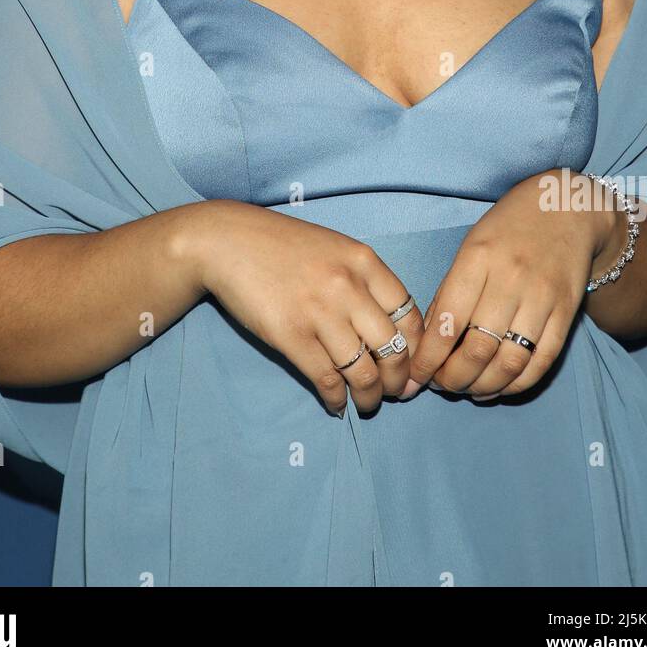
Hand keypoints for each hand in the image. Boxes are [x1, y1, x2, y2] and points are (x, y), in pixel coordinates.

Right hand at [187, 199, 425, 414]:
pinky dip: (337, 399)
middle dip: (399, 380)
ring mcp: (320, 313)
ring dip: (371, 397)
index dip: (418, 349)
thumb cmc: (281, 245)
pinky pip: (327, 379)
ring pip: (364, 372)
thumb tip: (390, 330)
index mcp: (364, 262)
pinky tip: (337, 404)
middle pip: (394, 349)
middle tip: (396, 393)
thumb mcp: (334, 249)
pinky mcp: (291, 336)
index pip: (410, 315)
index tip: (416, 367)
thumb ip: (363, 281)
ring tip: (368, 404)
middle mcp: (348, 287)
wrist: (228, 241)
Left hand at [401, 168, 624, 402]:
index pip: (447, 322)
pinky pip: (541, 362)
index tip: (416, 375)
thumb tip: (428, 342)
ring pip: (510, 363)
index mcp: (478, 259)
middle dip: (453, 379)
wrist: (567, 208)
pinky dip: (517, 384)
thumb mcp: (470, 247)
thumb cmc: (507, 228)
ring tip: (466, 390)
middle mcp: (511, 280)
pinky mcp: (567, 314)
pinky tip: (498, 387)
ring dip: (483, 387)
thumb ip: (450, 292)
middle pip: (478, 349)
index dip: (428, 358)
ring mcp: (542, 299)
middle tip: (440, 385)